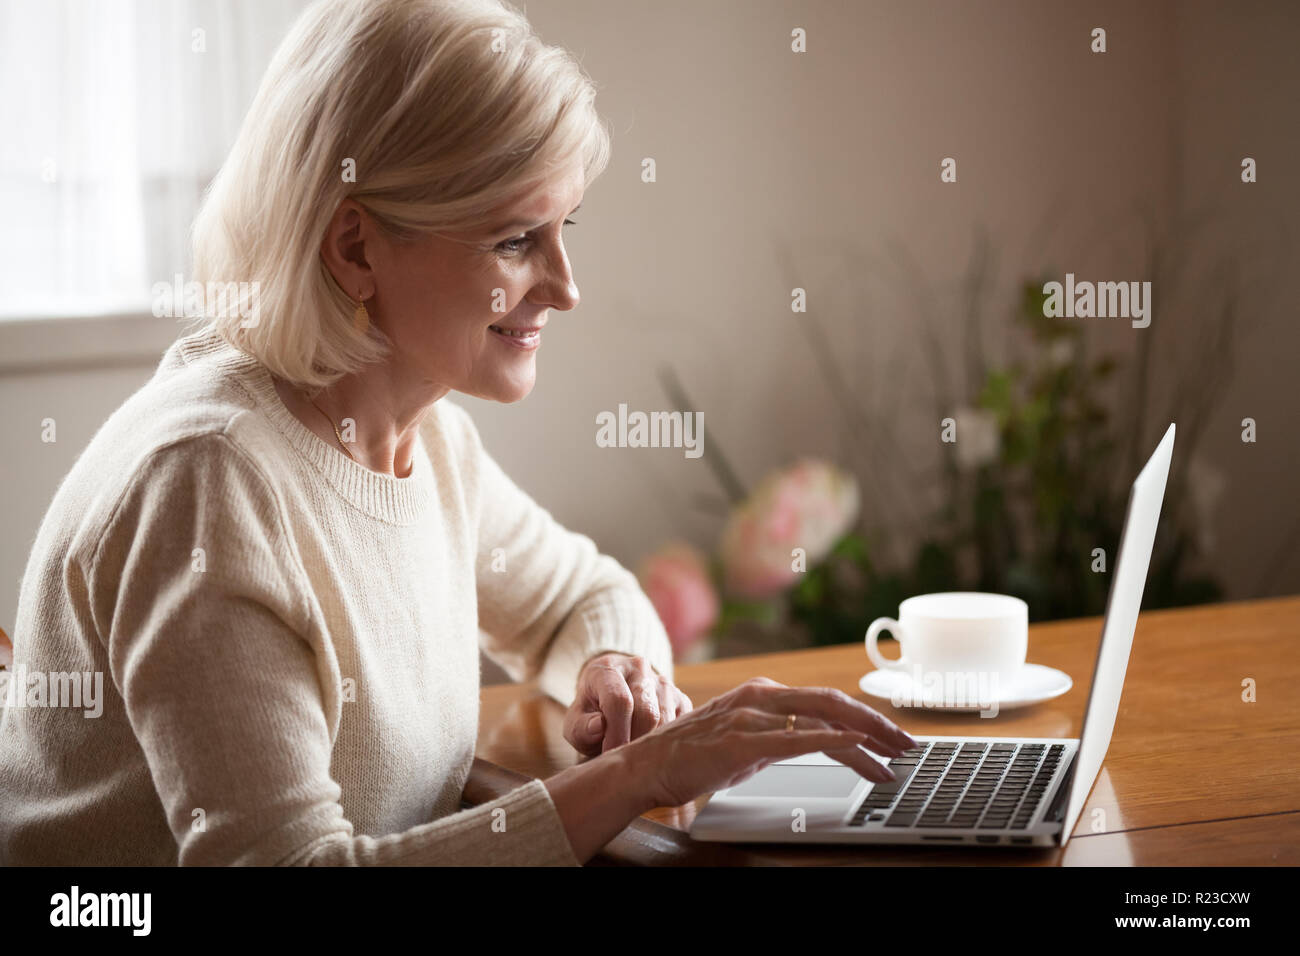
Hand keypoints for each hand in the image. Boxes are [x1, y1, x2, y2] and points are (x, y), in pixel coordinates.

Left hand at [563, 652, 692, 755]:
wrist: (612, 695)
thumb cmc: (591, 713)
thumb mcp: (576, 722)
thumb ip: (581, 727)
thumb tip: (599, 727)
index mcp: (607, 669)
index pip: (619, 700)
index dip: (615, 733)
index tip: (609, 755)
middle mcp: (639, 669)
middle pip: (647, 712)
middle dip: (635, 742)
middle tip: (625, 763)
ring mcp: (663, 682)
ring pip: (666, 719)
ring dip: (652, 745)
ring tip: (637, 760)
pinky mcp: (681, 698)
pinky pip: (681, 724)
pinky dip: (668, 742)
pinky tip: (652, 752)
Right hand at [626, 676, 918, 808]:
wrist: (648, 765)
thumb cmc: (694, 756)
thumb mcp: (747, 742)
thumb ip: (779, 738)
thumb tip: (814, 745)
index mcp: (764, 693)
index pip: (827, 702)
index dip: (866, 717)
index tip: (892, 737)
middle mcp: (762, 696)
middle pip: (834, 702)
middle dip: (877, 723)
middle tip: (907, 745)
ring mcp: (752, 714)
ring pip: (822, 719)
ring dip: (865, 739)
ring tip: (892, 758)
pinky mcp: (742, 739)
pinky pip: (797, 737)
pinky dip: (832, 740)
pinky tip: (856, 748)